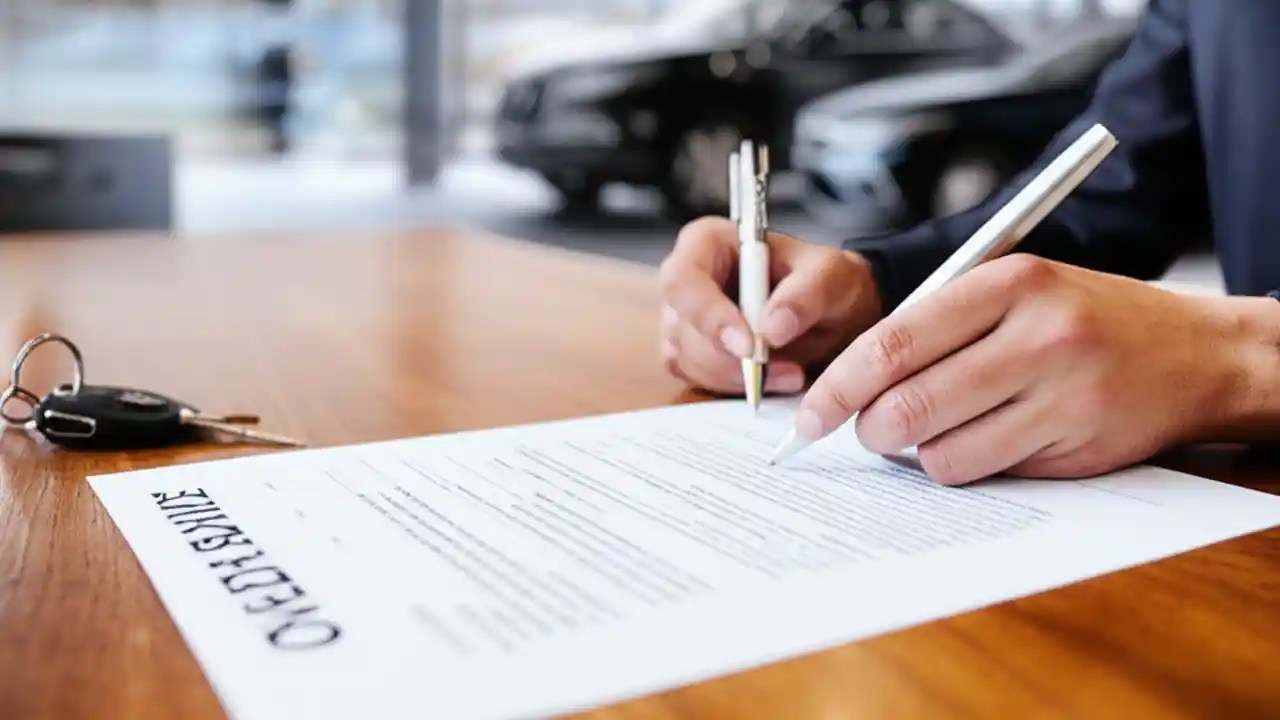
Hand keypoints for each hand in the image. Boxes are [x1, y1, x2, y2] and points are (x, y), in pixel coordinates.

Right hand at [659, 217, 882, 395]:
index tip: (749, 346)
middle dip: (731, 359)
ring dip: (738, 377)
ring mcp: (684, 321)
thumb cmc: (825, 281)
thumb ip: (807, 295)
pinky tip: (773, 379)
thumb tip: (771, 329)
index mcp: (708, 243)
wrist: (834, 313)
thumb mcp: (833, 276)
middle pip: (682, 328)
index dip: (708, 315)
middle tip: (787, 370)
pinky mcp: (691, 354)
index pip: (683, 278)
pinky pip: (698, 380)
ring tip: (790, 373)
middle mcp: (686, 281)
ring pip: (688, 360)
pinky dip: (736, 388)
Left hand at [795, 254, 1279, 484]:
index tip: (811, 415)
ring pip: (940, 451)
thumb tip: (849, 382)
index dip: (838, 386)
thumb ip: (938, 324)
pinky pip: (984, 471)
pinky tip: (987, 439)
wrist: (1193, 353)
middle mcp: (1037, 334)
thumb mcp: (1016, 289)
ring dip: (920, 452)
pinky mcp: (1077, 444)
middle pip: (907, 404)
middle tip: (867, 430)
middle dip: (869, 428)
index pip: (892, 342)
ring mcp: (1061, 394)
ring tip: (941, 427)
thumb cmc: (1084, 319)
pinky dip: (965, 465)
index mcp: (1008, 282)